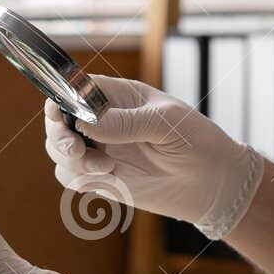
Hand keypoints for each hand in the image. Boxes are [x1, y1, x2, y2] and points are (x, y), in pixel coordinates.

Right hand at [44, 75, 262, 239]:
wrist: (214, 184)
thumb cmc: (198, 142)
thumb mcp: (167, 124)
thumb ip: (127, 122)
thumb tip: (86, 122)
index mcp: (118, 97)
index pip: (75, 89)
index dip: (60, 98)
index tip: (60, 113)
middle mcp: (104, 122)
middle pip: (59, 122)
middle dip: (58, 136)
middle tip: (77, 150)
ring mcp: (101, 150)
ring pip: (60, 152)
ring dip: (70, 161)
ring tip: (106, 167)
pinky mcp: (103, 178)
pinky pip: (71, 177)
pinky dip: (79, 178)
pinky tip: (108, 178)